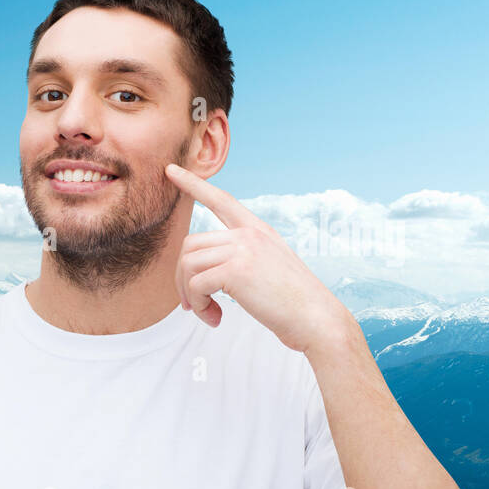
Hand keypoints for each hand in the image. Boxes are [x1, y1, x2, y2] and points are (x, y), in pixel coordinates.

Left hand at [165, 163, 353, 353]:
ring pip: (188, 265)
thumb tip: (209, 272)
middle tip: (192, 304)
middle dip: (182, 277)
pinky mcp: (236, 271)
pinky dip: (199, 306)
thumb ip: (244, 259)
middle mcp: (249, 235)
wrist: (316, 318)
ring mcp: (243, 250)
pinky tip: (216, 318)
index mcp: (258, 231)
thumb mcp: (271, 268)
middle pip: (191, 245)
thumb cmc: (295, 303)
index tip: (171, 170)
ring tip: (206, 313)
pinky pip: (196, 285)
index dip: (194, 184)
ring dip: (190, 295)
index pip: (221, 200)